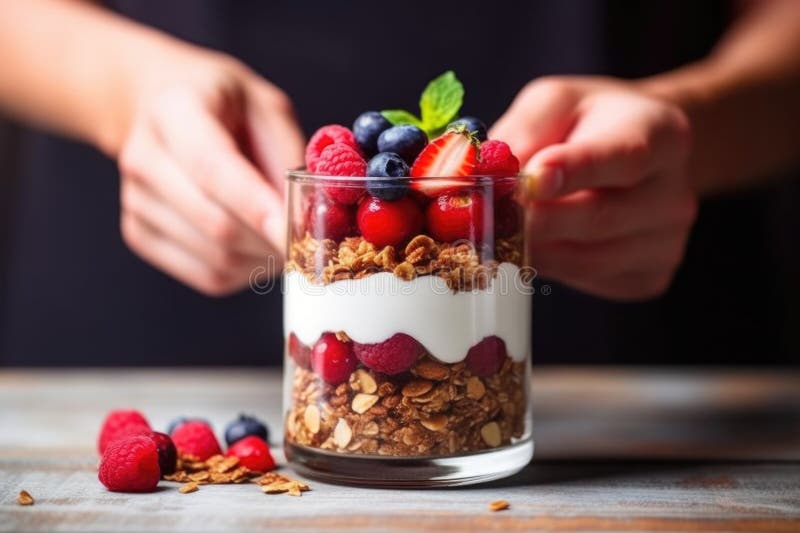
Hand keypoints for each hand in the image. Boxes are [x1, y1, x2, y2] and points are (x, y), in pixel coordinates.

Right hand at [116, 51, 303, 295]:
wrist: (167, 107)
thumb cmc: (229, 108)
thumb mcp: (268, 109)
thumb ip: (289, 156)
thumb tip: (310, 214)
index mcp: (175, 110)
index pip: (212, 168)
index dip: (256, 206)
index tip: (295, 231)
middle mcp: (143, 157)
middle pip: (216, 223)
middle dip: (272, 239)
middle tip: (311, 236)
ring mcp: (135, 202)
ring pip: (217, 257)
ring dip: (264, 257)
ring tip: (283, 232)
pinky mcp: (141, 235)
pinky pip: (209, 276)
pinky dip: (247, 271)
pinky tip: (258, 246)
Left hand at [491, 76, 696, 299]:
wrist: (634, 153)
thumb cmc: (587, 123)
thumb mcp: (555, 102)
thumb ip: (525, 129)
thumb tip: (489, 173)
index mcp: (662, 133)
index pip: (622, 158)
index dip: (573, 172)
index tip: (530, 180)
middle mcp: (674, 194)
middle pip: (599, 217)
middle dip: (533, 220)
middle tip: (483, 216)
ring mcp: (666, 242)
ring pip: (586, 260)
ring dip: (532, 249)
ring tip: (496, 229)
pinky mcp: (648, 277)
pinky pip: (586, 280)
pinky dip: (549, 267)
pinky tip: (533, 243)